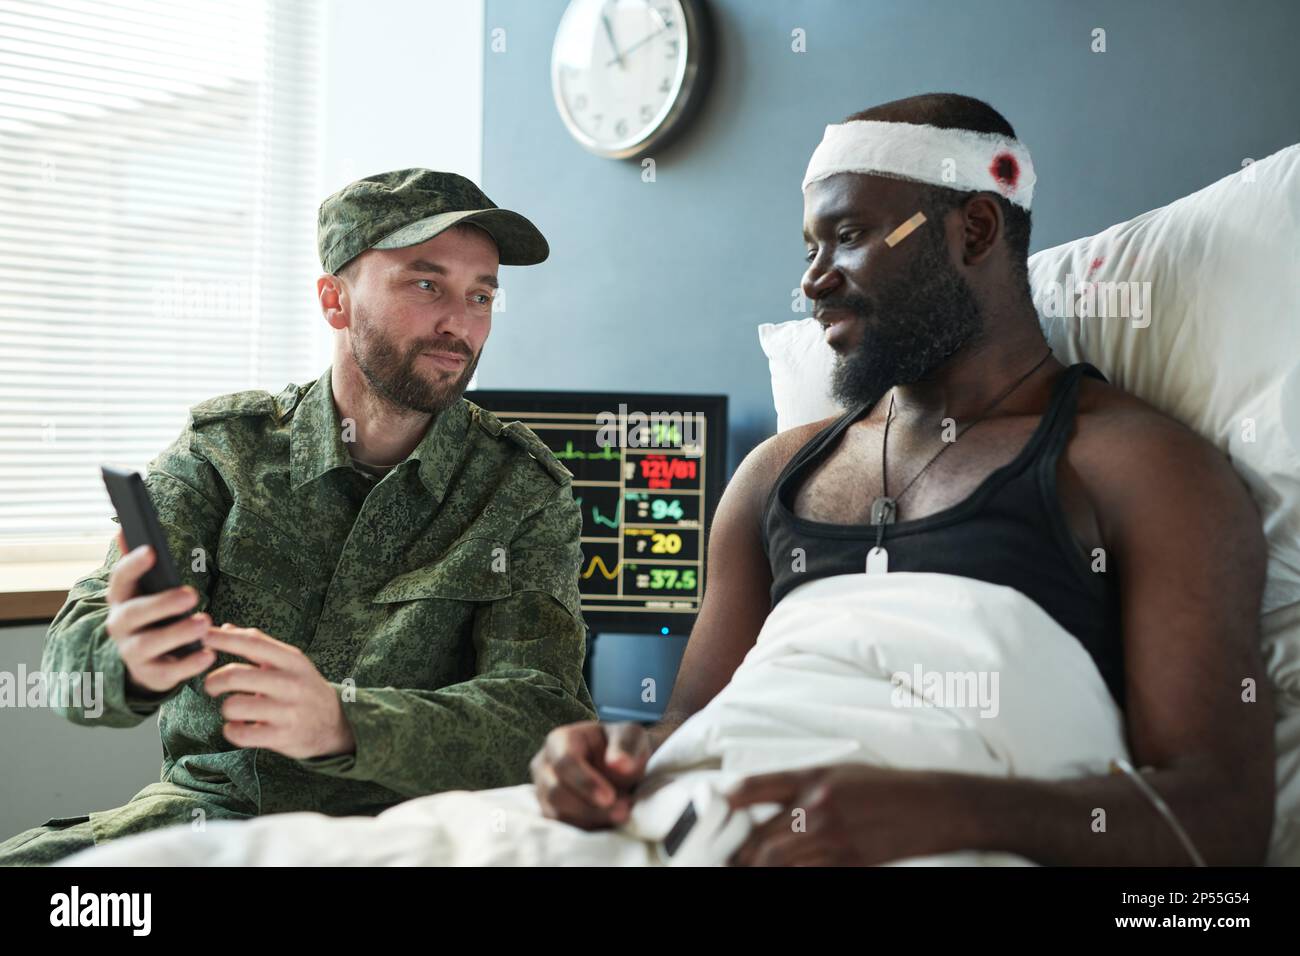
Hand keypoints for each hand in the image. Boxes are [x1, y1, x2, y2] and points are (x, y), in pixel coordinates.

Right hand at [105, 530, 215, 693]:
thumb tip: (123, 530)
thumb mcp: (145, 592)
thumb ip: (139, 566)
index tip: (152, 551)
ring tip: (204, 623)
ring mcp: (133, 654)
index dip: (133, 565)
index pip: (120, 580)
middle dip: (161, 603)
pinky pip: (168, 673)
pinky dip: (189, 665)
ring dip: (177, 633)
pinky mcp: (151, 676)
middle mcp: (120, 627)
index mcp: (121, 601)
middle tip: (192, 595)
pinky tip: (209, 655)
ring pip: (148, 645)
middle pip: (133, 615)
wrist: (145, 662)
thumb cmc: (152, 617)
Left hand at [200, 624, 355, 759]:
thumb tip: (225, 627)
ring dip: (226, 709)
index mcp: (292, 660)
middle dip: (214, 681)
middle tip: (211, 686)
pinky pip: (240, 734)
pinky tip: (238, 727)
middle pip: (236, 675)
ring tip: (233, 709)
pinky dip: (232, 731)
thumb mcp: (290, 662)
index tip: (203, 637)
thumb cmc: (304, 688)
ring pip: (234, 706)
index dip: (223, 639)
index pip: (253, 642)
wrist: (335, 724)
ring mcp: (287, 711)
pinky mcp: (282, 736)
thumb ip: (259, 645)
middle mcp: (291, 683)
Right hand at [531, 721, 649, 828]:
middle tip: (623, 811)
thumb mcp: (631, 736)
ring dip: (591, 820)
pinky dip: (587, 829)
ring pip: (557, 814)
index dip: (585, 782)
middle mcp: (545, 765)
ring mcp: (543, 790)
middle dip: (589, 807)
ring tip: (621, 814)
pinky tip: (608, 821)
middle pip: (556, 792)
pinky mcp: (549, 811)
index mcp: (560, 740)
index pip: (564, 762)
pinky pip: (562, 828)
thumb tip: (620, 764)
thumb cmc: (622, 747)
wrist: (619, 766)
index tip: (610, 797)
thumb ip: (626, 745)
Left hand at [727, 764, 971, 865]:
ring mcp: (833, 836)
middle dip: (739, 853)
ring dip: (757, 868)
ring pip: (777, 860)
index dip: (728, 802)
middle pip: (760, 835)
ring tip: (747, 869)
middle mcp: (817, 805)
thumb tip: (764, 804)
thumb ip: (802, 785)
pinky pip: (807, 873)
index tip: (714, 812)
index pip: (755, 786)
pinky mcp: (850, 861)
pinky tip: (785, 872)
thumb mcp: (840, 772)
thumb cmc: (885, 787)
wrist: (933, 806)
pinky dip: (790, 875)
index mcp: (813, 776)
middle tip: (724, 860)